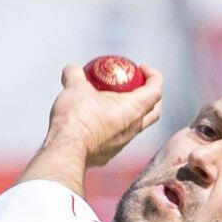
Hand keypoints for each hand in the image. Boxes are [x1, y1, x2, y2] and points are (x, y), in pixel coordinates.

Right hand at [45, 58, 163, 170]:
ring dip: (131, 112)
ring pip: (136, 125)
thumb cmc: (76, 117)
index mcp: (134, 108)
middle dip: (151, 96)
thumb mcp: (74, 87)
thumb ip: (75, 74)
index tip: (141, 68)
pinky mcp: (110, 154)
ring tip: (114, 102)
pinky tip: (99, 121)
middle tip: (137, 85)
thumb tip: (72, 69)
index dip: (153, 75)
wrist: (66, 150)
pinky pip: (118, 137)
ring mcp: (123, 143)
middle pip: (154, 111)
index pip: (156, 89)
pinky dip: (115, 126)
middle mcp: (134, 127)